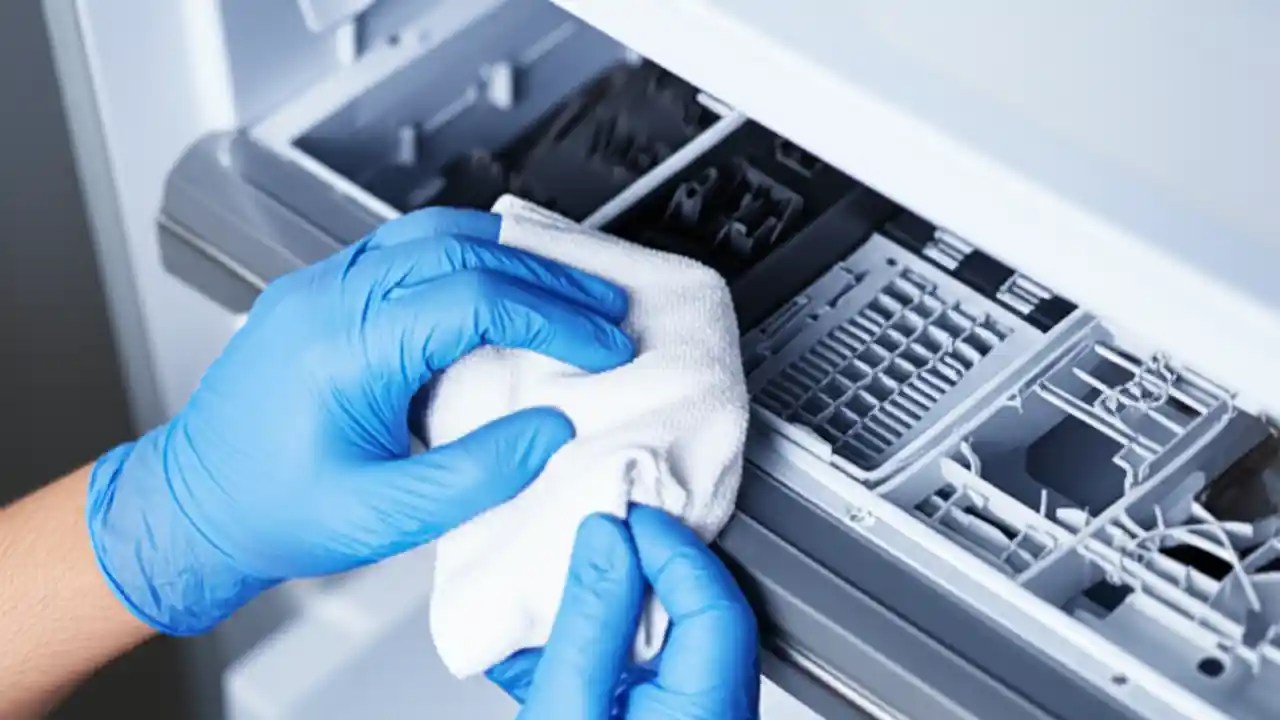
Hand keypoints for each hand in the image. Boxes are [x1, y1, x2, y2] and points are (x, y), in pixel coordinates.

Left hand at [87, 207, 634, 634]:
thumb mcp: (385, 515)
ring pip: (433, 232)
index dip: (554, 316)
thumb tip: (551, 429)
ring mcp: (320, 287)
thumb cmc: (274, 512)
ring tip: (567, 284)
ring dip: (511, 252)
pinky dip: (468, 254)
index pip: (474, 299)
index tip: (602, 344)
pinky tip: (501, 279)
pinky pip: (404, 245)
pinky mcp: (321, 292)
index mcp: (345, 348)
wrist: (193, 506)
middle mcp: (329, 299)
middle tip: (606, 304)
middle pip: (462, 248)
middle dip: (548, 274)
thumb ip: (478, 473)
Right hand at [487, 506, 759, 719]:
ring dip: (635, 603)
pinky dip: (621, 646)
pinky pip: (662, 675)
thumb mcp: (563, 711)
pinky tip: (572, 636)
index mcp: (703, 713)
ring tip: (586, 575)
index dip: (671, 545)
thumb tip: (606, 538)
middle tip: (611, 530)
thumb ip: (588, 623)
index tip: (627, 516)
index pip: (715, 601)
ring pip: (686, 643)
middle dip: (655, 565)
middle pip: (708, 616)